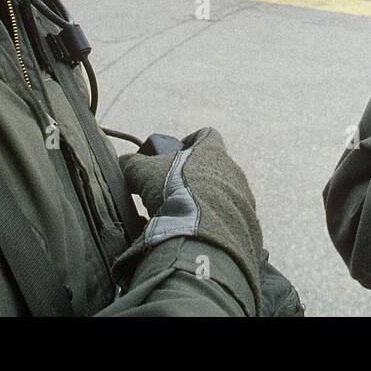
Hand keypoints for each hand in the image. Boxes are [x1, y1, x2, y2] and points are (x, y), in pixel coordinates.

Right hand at [120, 127, 263, 304]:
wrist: (202, 231)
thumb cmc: (174, 192)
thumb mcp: (143, 173)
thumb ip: (133, 164)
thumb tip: (123, 162)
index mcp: (213, 151)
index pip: (206, 135)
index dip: (191, 142)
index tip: (176, 154)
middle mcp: (233, 171)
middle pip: (213, 168)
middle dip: (194, 179)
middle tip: (173, 193)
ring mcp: (243, 198)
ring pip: (222, 195)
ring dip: (205, 202)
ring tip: (183, 218)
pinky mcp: (247, 224)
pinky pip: (229, 221)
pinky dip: (213, 225)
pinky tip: (196, 234)